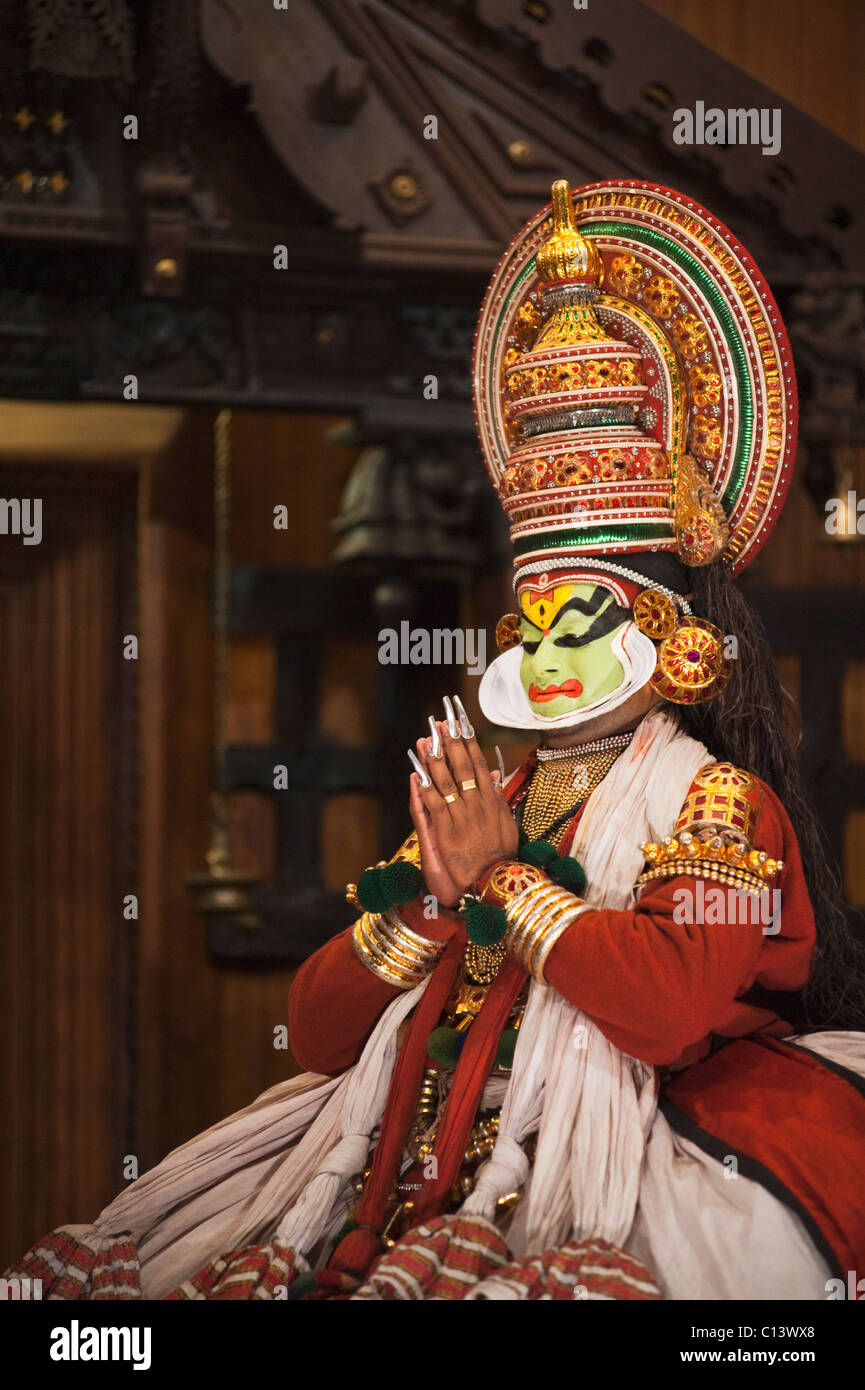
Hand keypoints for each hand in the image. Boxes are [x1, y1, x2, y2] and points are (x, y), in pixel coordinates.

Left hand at [408, 699, 517, 906]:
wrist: (495, 882)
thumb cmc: (501, 855)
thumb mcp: (507, 823)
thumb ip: (499, 797)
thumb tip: (495, 774)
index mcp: (491, 800)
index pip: (478, 763)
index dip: (468, 742)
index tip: (460, 724)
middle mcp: (476, 804)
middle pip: (461, 766)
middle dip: (449, 742)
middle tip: (440, 722)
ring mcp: (461, 817)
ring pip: (445, 781)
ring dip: (433, 759)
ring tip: (425, 739)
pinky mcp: (446, 831)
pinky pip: (433, 804)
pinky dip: (423, 787)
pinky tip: (416, 773)